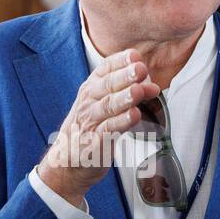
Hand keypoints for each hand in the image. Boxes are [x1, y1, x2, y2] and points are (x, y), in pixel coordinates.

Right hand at [37, 49, 160, 207]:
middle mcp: (89, 102)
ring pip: (108, 106)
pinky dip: (122, 122)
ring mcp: (90, 122)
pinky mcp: (95, 142)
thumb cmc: (89, 129)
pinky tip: (134, 116)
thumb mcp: (103, 105)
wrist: (66, 163)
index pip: (105, 68)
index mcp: (91, 89)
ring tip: (139, 91)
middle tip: (141, 69)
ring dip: (124, 98)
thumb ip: (129, 93)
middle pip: (107, 86)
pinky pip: (108, 130)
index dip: (120, 61)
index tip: (135, 55)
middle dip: (125, 76)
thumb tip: (152, 85)